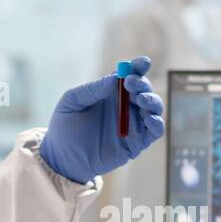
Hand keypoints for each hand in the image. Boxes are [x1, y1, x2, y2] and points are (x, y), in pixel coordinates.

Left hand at [39, 55, 164, 183]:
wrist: (63, 159)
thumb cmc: (65, 128)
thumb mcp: (72, 102)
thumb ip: (92, 89)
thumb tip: (114, 79)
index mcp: (111, 92)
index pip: (130, 75)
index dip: (139, 67)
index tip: (143, 63)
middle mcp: (125, 106)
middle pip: (144, 89)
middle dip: (142, 84)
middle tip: (131, 84)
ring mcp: (133, 124)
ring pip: (153, 108)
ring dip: (152, 101)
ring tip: (140, 100)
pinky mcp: (137, 143)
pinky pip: (154, 132)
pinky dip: (157, 124)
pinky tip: (149, 119)